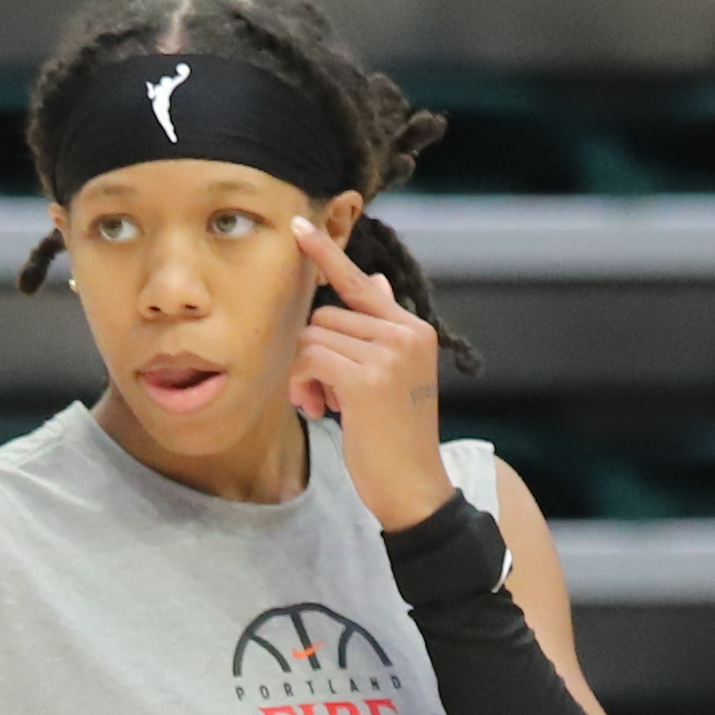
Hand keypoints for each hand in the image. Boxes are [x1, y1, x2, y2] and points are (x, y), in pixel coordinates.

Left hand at [288, 216, 452, 531]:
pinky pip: (310, 360)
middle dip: (312, 354)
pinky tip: (319, 410)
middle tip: (319, 395)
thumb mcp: (394, 377)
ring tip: (321, 405)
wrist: (414, 487)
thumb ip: (381, 328)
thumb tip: (372, 278)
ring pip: (313, 338)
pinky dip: (303, 385)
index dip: (327, 256)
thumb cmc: (397, 436)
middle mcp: (405, 334)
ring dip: (304, 374)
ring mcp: (389, 354)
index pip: (362, 283)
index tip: (299, 227)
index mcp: (414, 330)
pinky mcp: (367, 378)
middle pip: (326, 317)